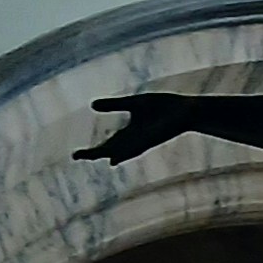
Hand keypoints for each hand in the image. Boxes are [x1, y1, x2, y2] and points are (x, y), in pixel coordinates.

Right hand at [78, 92, 194, 166]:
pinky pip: (134, 148)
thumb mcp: (134, 103)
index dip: (93, 151)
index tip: (76, 156)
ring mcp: (142, 142)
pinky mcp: (151, 140)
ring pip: (120, 152)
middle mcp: (134, 142)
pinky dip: (124, 153)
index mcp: (129, 134)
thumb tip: (92, 105)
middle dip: (94, 154)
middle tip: (76, 156)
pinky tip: (113, 158)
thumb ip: (115, 105)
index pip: (108, 145)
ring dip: (105, 154)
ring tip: (90, 156)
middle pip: (110, 151)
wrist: (187, 111)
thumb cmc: (164, 107)